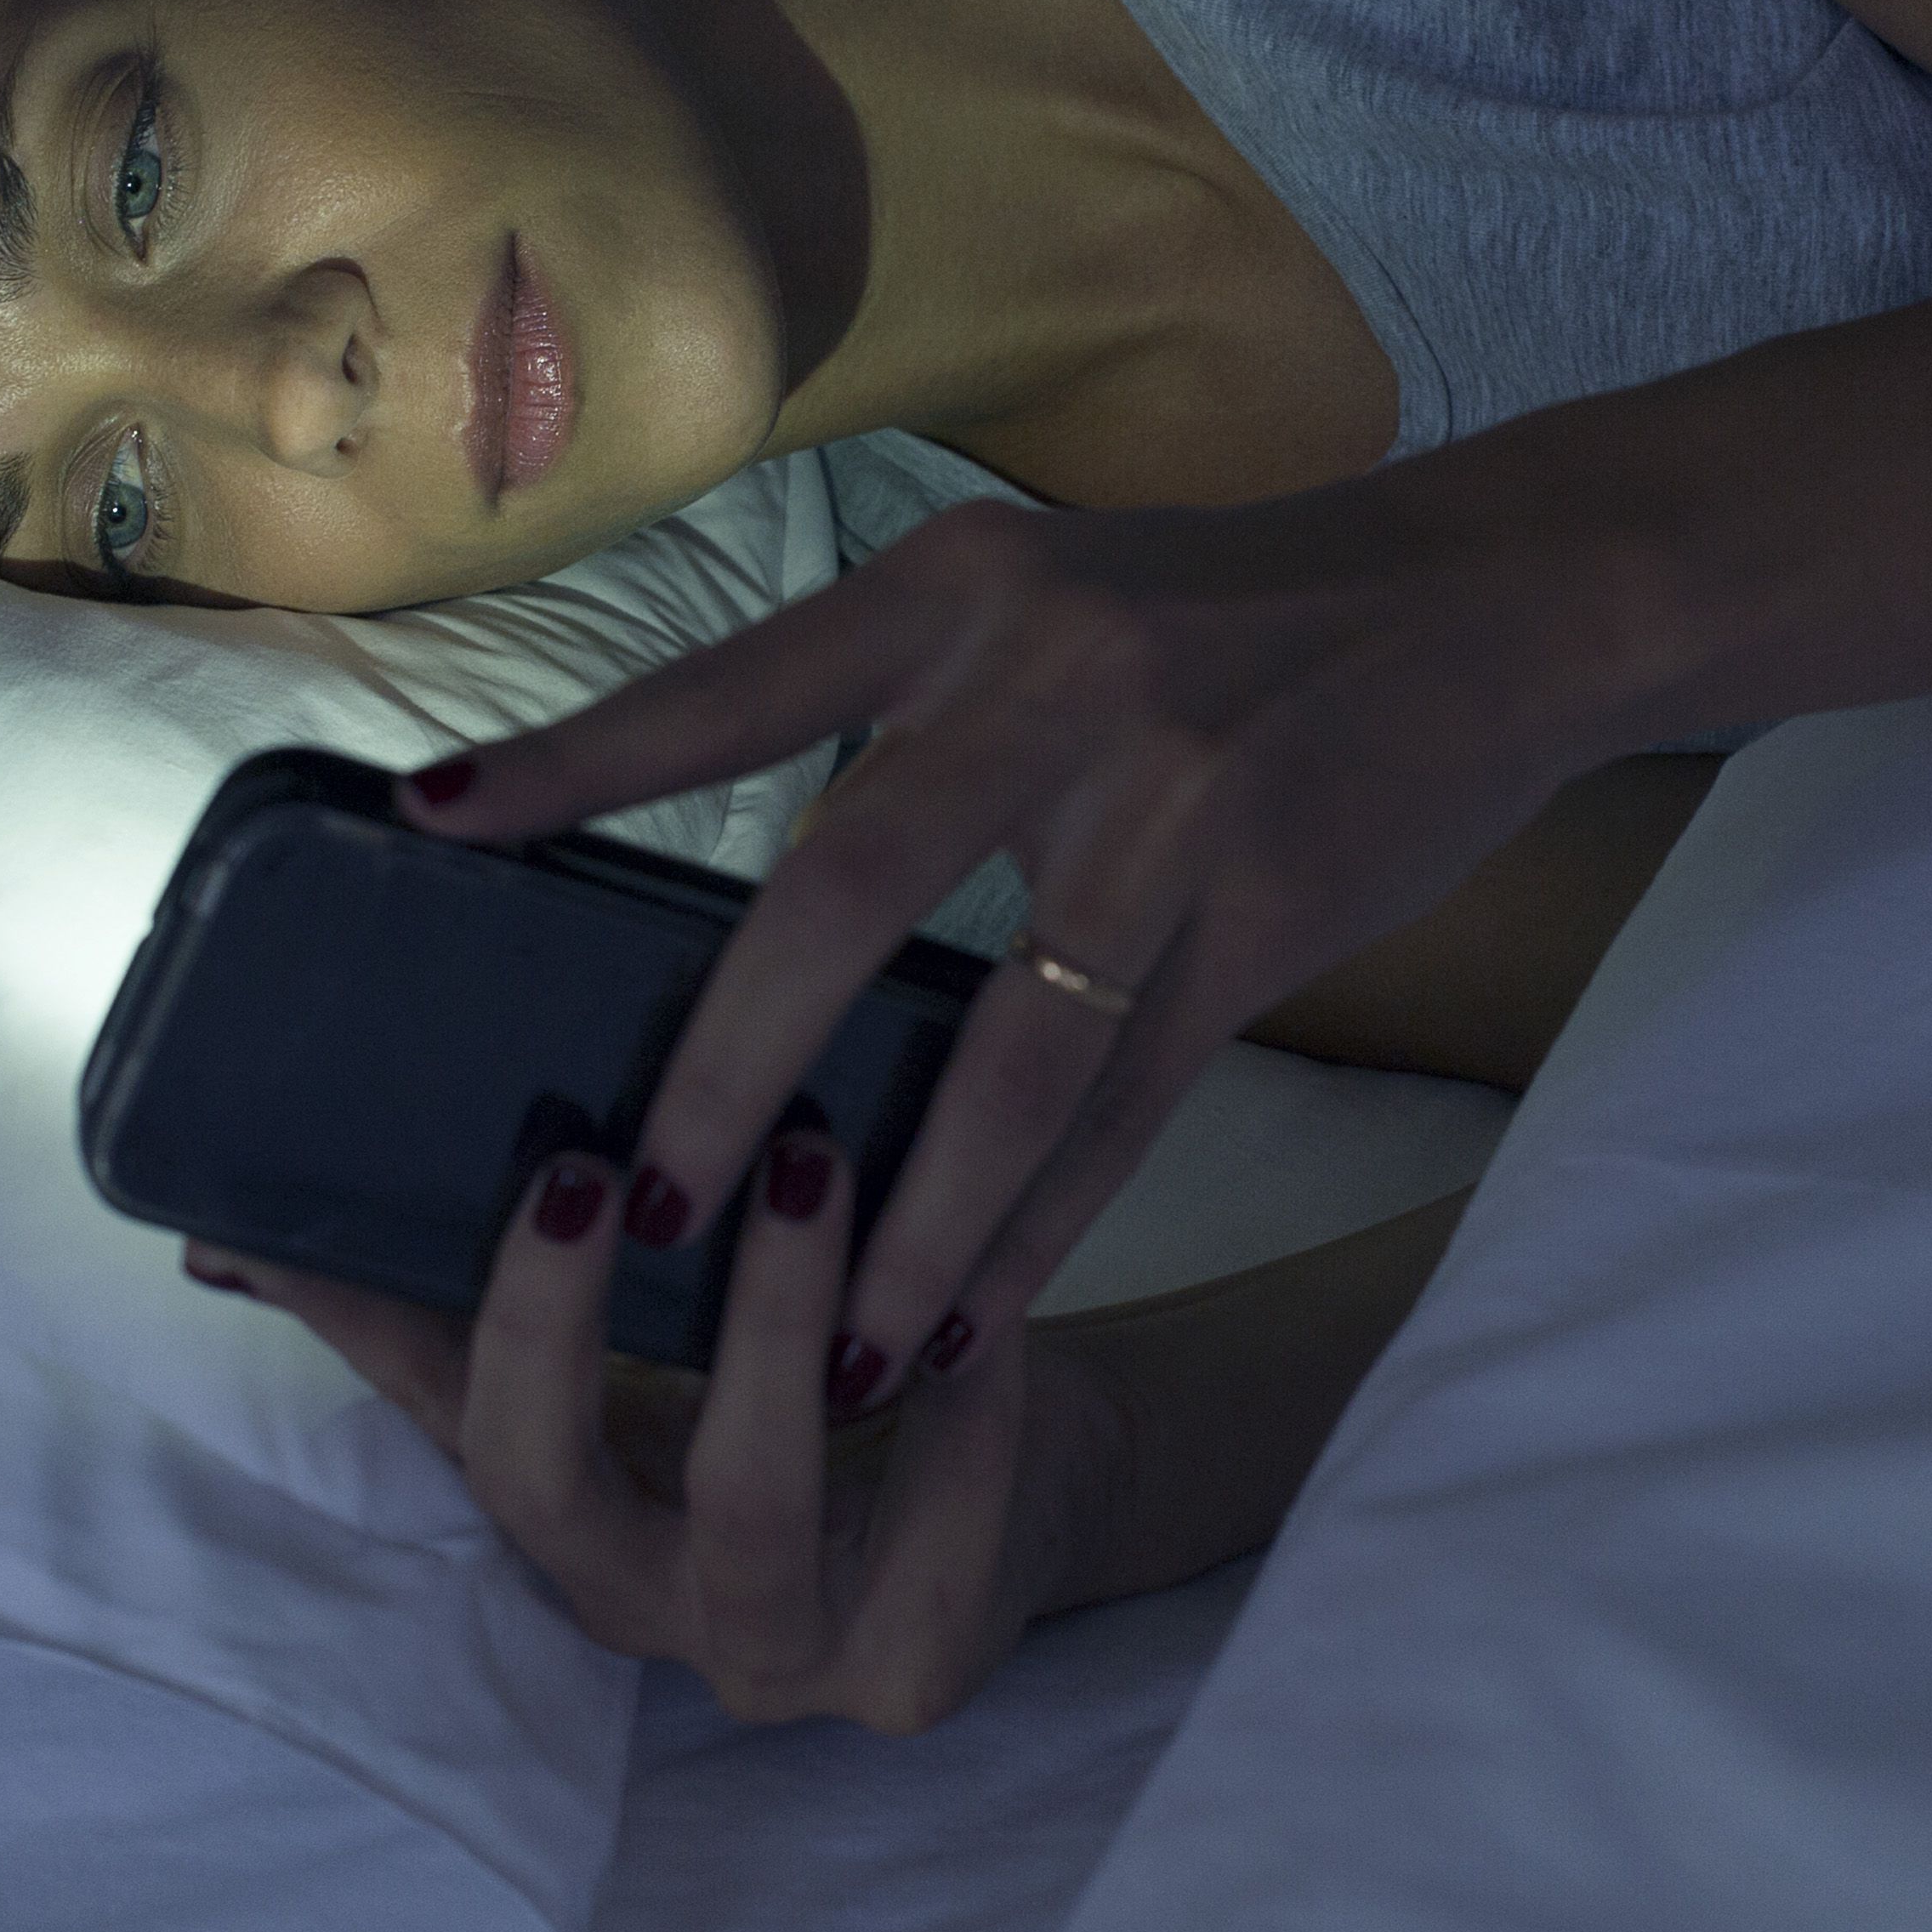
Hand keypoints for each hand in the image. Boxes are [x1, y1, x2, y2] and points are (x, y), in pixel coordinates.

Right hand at [192, 1128, 1129, 1734]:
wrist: (1026, 1504)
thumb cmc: (822, 1393)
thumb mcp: (652, 1345)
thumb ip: (474, 1299)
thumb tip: (232, 1229)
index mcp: (566, 1518)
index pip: (451, 1423)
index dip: (422, 1316)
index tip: (472, 1175)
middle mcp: (643, 1609)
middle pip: (550, 1490)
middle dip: (563, 1322)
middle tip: (608, 1161)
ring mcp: (776, 1657)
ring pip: (745, 1505)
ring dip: (769, 1327)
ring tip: (812, 1170)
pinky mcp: (909, 1670)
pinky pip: (935, 1528)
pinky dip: (962, 1402)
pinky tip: (988, 1302)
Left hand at [398, 481, 1629, 1412]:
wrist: (1503, 595)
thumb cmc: (1245, 615)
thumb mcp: (1056, 596)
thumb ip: (919, 702)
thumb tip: (766, 890)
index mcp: (963, 584)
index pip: (734, 681)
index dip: (577, 754)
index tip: (428, 823)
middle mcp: (1053, 674)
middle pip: (844, 894)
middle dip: (730, 1074)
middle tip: (647, 1209)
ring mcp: (1170, 803)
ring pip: (1007, 1053)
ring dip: (906, 1218)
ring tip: (828, 1347)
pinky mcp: (1268, 914)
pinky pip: (1132, 1107)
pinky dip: (1045, 1225)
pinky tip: (975, 1314)